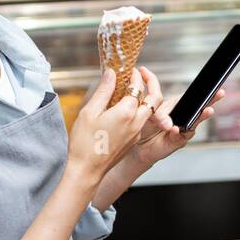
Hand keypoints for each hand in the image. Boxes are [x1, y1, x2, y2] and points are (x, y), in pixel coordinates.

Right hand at [66, 67, 152, 186]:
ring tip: (129, 91)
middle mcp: (136, 123)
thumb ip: (103, 91)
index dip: (133, 75)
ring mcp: (137, 133)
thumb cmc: (84, 143)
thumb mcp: (89, 112)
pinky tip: (123, 109)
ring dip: (144, 98)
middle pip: (154, 98)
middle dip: (149, 84)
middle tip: (139, 76)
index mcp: (126, 113)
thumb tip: (111, 74)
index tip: (128, 69)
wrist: (87, 171)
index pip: (137, 87)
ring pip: (149, 111)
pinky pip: (141, 122)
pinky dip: (138, 111)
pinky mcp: (133, 141)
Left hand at [132, 72, 224, 169]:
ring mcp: (183, 129)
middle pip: (199, 108)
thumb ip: (156, 106)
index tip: (215, 86)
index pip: (193, 96)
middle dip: (210, 100)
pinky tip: (174, 129)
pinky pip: (181, 136)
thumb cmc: (145, 125)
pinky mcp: (178, 141)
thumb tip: (159, 99)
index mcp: (177, 105)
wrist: (138, 144)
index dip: (204, 91)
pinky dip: (178, 132)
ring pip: (195, 121)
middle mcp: (183, 116)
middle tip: (220, 93)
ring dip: (201, 116)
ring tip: (208, 110)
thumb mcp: (149, 109)